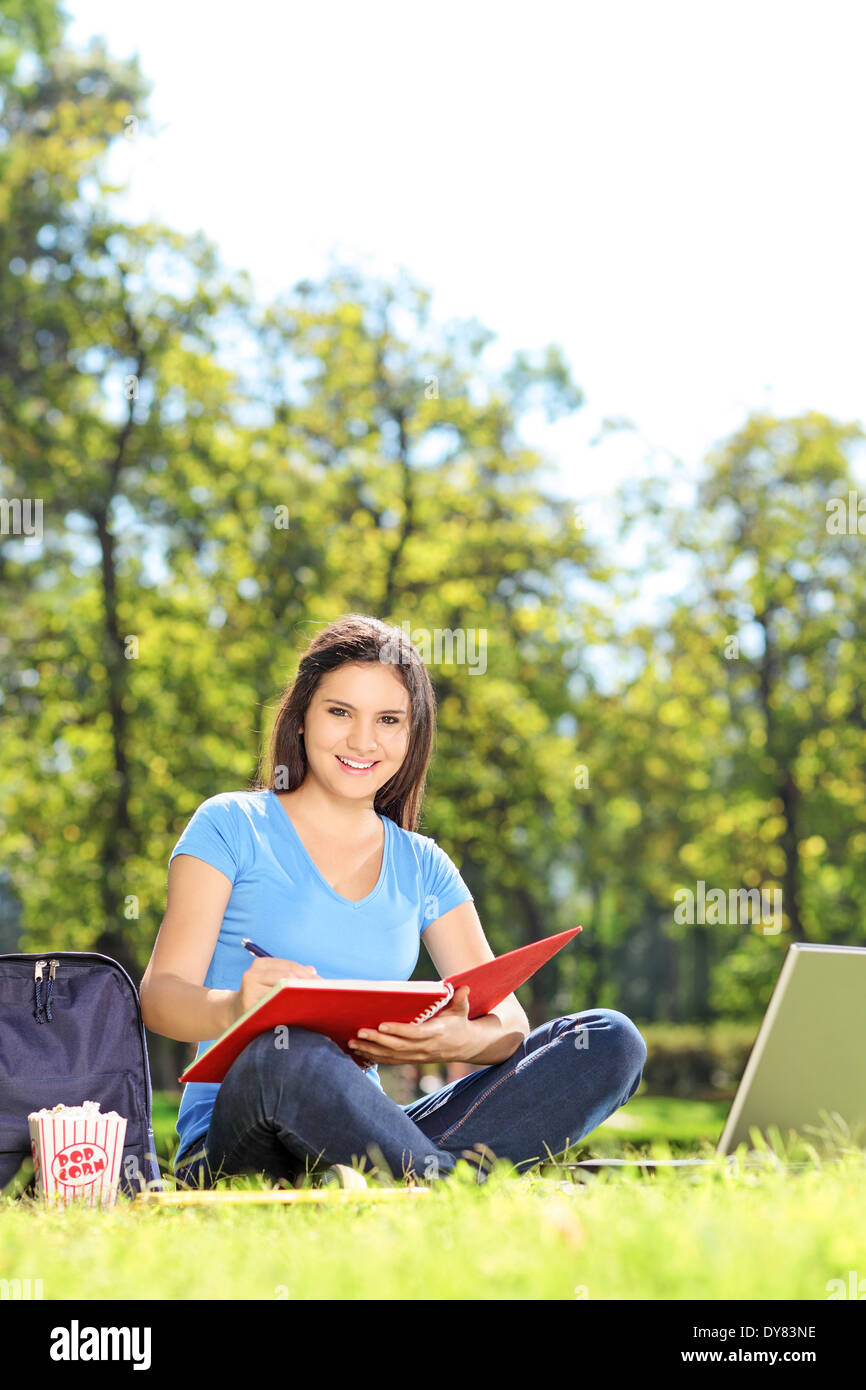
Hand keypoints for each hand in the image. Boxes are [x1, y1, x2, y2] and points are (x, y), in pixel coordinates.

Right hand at [235, 956, 317, 1020]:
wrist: (235, 1013)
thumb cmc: (261, 996)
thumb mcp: (273, 981)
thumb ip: (292, 974)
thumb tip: (313, 971)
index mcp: (261, 964)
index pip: (290, 967)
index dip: (308, 976)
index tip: (323, 984)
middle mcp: (252, 974)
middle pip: (286, 977)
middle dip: (306, 985)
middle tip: (323, 995)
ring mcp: (248, 990)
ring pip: (281, 991)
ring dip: (299, 996)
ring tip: (314, 1002)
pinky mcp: (248, 1006)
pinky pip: (273, 1006)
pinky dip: (287, 1007)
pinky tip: (298, 1012)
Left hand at [347, 986, 474, 1065]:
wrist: (464, 1046)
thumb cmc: (459, 1023)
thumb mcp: (461, 1011)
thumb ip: (460, 1000)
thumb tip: (464, 989)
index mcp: (436, 1034)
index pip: (414, 1033)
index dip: (398, 1030)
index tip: (382, 1025)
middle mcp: (425, 1048)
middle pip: (398, 1047)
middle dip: (377, 1041)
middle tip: (359, 1032)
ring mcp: (417, 1056)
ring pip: (391, 1056)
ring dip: (371, 1050)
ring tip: (353, 1042)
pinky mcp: (411, 1060)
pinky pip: (391, 1061)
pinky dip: (375, 1057)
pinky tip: (360, 1051)